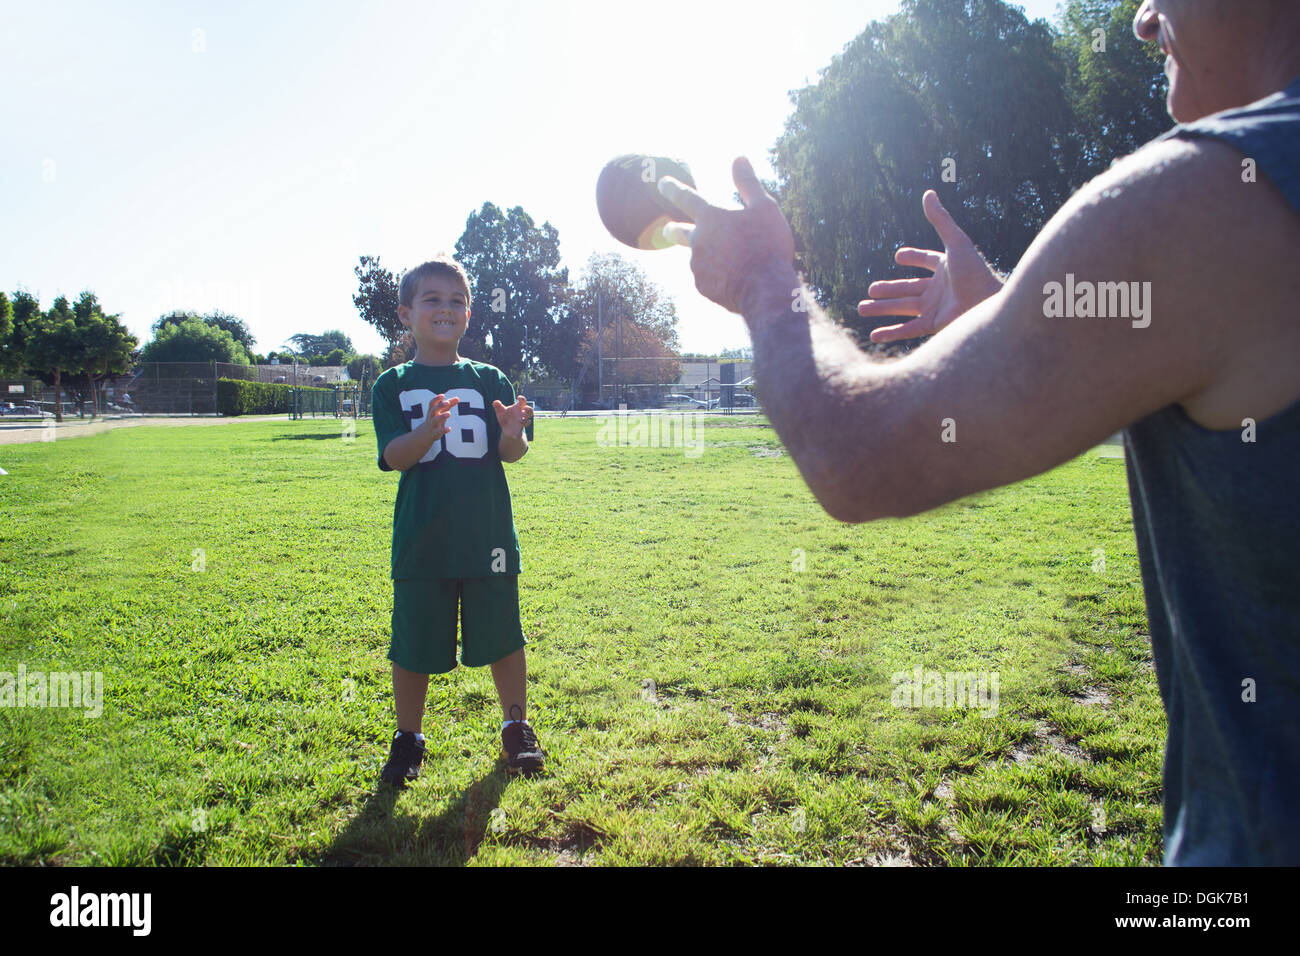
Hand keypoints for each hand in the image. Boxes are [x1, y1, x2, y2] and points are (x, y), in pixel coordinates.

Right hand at [419, 393, 458, 438]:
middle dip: (440, 406)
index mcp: (432, 410)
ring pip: (435, 420)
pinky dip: (443, 430)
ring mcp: (432, 424)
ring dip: (441, 416)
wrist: (426, 433)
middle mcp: (431, 416)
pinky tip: (449, 428)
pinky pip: (438, 431)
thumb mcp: (441, 411)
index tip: (443, 395)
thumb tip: (457, 398)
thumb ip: (449, 405)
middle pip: (433, 410)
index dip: (436, 399)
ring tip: (449, 413)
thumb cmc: (436, 418)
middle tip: (447, 402)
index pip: (432, 403)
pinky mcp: (435, 432)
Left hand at [493, 395, 531, 439]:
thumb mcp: (500, 411)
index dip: (522, 399)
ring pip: (528, 421)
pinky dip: (518, 434)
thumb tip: (495, 402)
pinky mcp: (519, 431)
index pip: (523, 401)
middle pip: (530, 411)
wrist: (506, 429)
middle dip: (529, 410)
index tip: (518, 397)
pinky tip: (516, 436)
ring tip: (520, 421)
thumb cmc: (505, 417)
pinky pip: (520, 433)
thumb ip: (498, 406)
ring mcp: (521, 423)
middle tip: (524, 410)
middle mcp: (522, 415)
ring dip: (526, 421)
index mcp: (518, 408)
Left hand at [657, 157, 796, 314]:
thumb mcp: (765, 208)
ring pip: (701, 258)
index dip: (673, 188)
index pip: (686, 197)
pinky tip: (738, 280)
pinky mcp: (703, 286)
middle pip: (677, 232)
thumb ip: (748, 183)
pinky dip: (720, 277)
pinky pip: (710, 278)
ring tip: (740, 263)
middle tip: (667, 229)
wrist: (765, 289)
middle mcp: (698, 241)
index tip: (663, 183)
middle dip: (671, 229)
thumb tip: (739, 158)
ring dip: (712, 257)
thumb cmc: (768, 245)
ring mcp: (698, 266)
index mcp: (711, 218)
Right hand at [857, 190, 1003, 342]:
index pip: (927, 260)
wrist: (988, 304)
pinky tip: (874, 335)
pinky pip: (908, 330)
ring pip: (903, 308)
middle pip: (909, 288)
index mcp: (947, 268)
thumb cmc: (975, 272)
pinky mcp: (934, 325)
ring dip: (882, 309)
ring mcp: (936, 308)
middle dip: (889, 289)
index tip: (898, 256)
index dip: (914, 257)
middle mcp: (940, 288)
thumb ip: (941, 219)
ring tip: (862, 308)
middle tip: (870, 289)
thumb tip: (928, 193)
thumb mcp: (956, 242)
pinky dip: (891, 332)